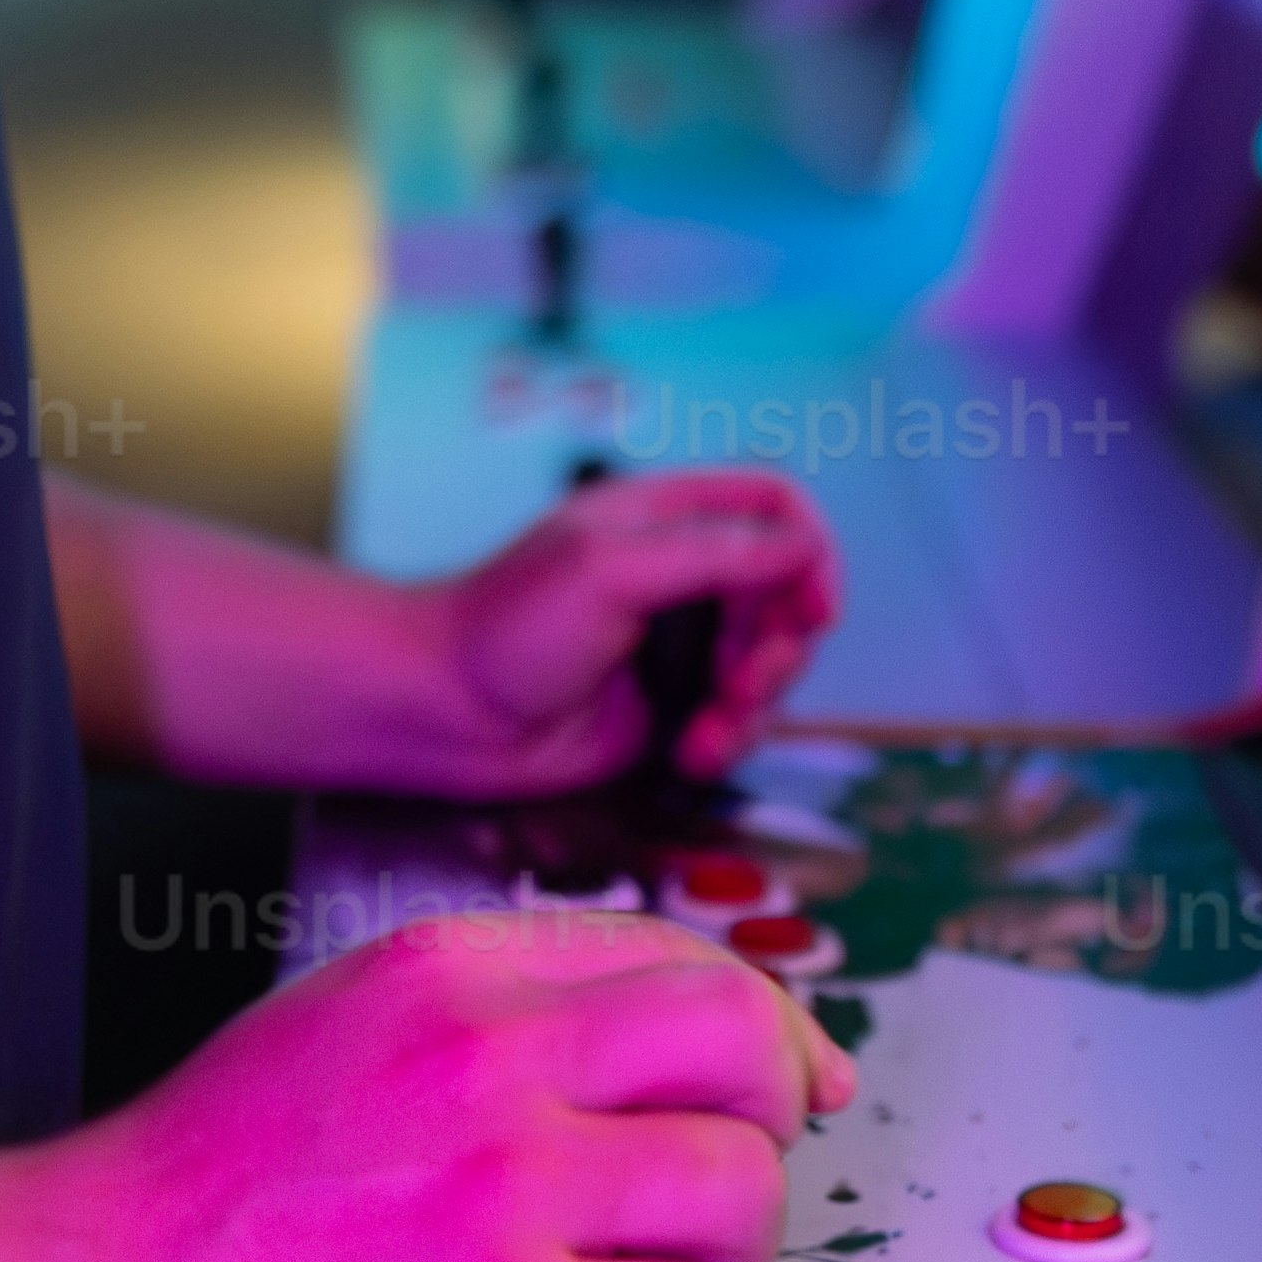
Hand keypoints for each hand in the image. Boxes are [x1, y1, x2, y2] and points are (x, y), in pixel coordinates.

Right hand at [63, 901, 848, 1261]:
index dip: (765, 1031)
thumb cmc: (203, 1196)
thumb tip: (656, 1049)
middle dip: (772, 1126)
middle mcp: (485, 1057)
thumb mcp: (342, 1026)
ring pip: (741, 1191)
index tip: (794, 1085)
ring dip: (730, 1261)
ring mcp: (502, 1192)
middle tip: (727, 1198)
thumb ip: (491, 1020)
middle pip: (744, 1048)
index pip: (678, 961)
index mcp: (445, 972)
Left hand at [413, 470, 838, 795]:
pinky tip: (690, 756)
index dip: (808, 549)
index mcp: (663, 517)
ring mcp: (676, 645)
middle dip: (782, 645)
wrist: (446, 717)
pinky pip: (737, 720)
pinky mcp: (669, 708)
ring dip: (756, 704)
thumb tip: (805, 547)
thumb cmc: (510, 628)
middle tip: (744, 684)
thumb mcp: (615, 570)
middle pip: (786, 593)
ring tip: (710, 733)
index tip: (814, 609)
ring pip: (771, 664)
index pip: (772, 505)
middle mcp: (679, 575)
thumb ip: (716, 554)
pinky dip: (729, 740)